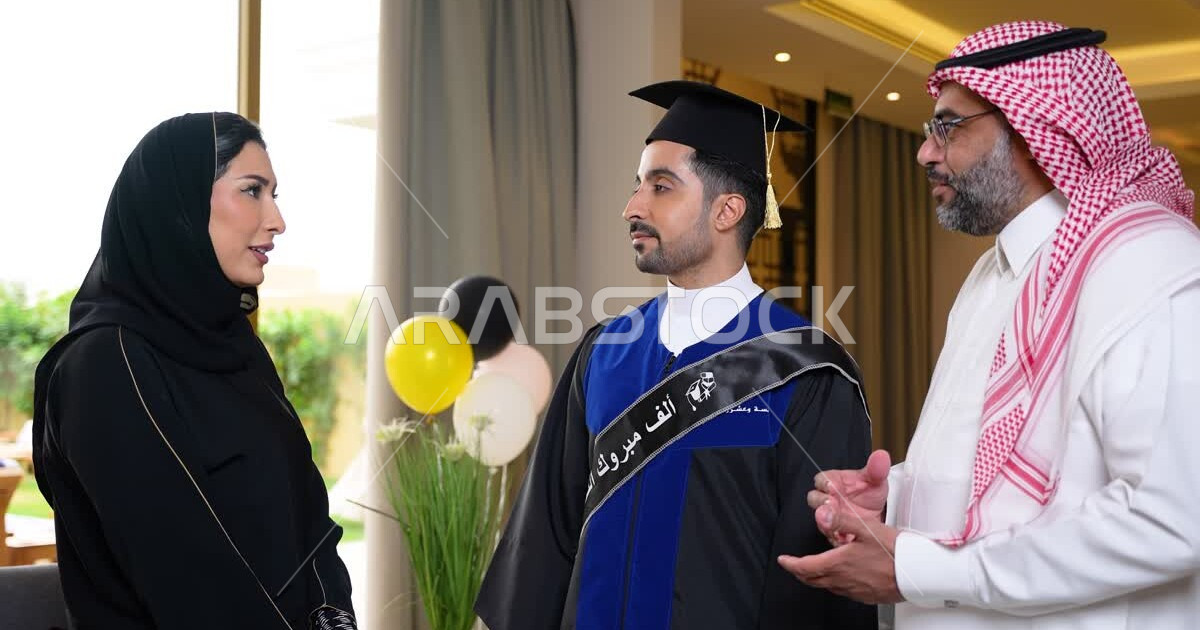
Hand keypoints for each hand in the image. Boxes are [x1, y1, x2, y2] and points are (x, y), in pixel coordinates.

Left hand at [778, 499, 903, 604]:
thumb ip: (842, 521)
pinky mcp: (867, 596)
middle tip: (794, 566)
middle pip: (813, 580)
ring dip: (818, 578)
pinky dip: (836, 584)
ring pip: (828, 587)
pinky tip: (843, 577)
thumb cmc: (896, 552)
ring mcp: (855, 591)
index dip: (791, 564)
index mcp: (839, 564)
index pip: (806, 567)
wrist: (919, 573)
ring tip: (815, 569)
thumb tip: (823, 515)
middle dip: (801, 572)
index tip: (783, 560)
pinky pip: (844, 592)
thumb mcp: (868, 529)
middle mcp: (844, 580)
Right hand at [808, 449, 890, 544]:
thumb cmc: (869, 493)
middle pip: (815, 499)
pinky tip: (847, 537)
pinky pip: (831, 537)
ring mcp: (830, 517)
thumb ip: (876, 469)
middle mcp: (828, 499)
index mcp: (833, 482)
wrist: (877, 515)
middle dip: (821, 502)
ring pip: (821, 520)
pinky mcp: (835, 533)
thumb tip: (881, 456)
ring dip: (827, 521)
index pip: (821, 479)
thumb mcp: (876, 480)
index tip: (832, 486)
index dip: (825, 482)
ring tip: (837, 523)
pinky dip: (838, 538)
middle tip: (831, 504)